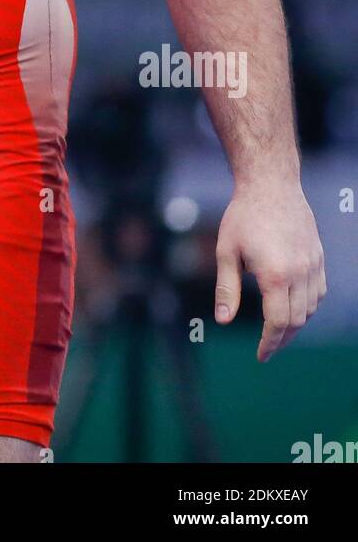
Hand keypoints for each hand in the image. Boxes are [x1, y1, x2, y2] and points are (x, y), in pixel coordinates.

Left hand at [214, 178, 325, 360]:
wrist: (270, 184)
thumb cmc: (243, 216)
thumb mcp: (226, 251)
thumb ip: (226, 289)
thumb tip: (222, 321)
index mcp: (275, 274)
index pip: (278, 322)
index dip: (269, 343)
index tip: (261, 356)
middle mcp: (300, 272)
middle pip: (296, 320)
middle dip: (281, 339)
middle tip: (267, 348)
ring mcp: (313, 264)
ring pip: (311, 308)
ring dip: (295, 324)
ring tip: (277, 330)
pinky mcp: (318, 256)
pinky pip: (319, 292)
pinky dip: (308, 306)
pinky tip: (292, 306)